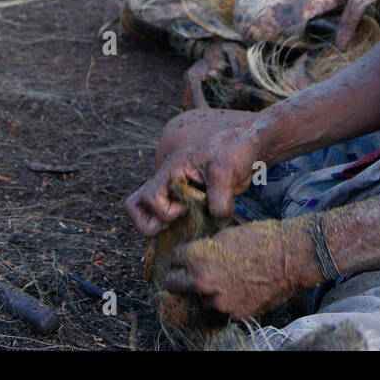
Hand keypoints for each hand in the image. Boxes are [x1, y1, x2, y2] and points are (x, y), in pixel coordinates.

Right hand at [125, 108, 263, 235]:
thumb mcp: (227, 171)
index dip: (166, 211)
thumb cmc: (233, 153)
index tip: (189, 207)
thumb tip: (215, 220)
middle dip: (153, 222)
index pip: (149, 198)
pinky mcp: (184, 202)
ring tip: (183, 226)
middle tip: (179, 221)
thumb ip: (220, 198)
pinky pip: (166, 220)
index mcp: (171, 170)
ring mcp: (173, 192)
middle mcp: (166, 181)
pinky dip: (176, 229)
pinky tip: (196, 228)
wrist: (244, 150)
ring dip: (160, 226)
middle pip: (135, 206)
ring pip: (146, 214)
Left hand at [162, 218, 321, 318]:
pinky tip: (237, 290)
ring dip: (206, 293)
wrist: (292, 256)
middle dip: (180, 278)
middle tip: (192, 274)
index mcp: (197, 257)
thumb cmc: (262, 238)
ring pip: (198, 300)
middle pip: (173, 285)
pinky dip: (225, 303)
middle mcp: (202, 282)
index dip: (181, 257)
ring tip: (224, 282)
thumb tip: (195, 255)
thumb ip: (205, 248)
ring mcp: (218, 302)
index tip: (186, 258)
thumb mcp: (227, 234)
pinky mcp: (234, 314)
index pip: (173, 259)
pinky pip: (220, 311)